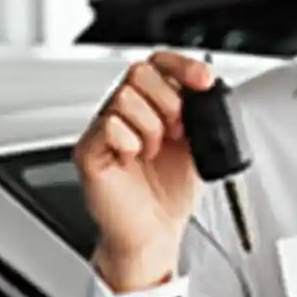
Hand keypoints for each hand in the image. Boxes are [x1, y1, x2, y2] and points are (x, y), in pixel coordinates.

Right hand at [73, 50, 215, 291]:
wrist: (155, 232)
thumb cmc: (170, 194)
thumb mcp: (198, 146)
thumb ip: (199, 115)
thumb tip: (208, 89)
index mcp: (152, 106)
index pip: (158, 63)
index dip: (181, 65)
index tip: (203, 80)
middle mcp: (125, 113)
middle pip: (139, 72)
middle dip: (168, 100)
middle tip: (177, 130)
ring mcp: (105, 130)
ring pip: (125, 97)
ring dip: (151, 126)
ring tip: (154, 151)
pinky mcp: (89, 151)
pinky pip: (109, 125)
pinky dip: (131, 141)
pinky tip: (135, 158)